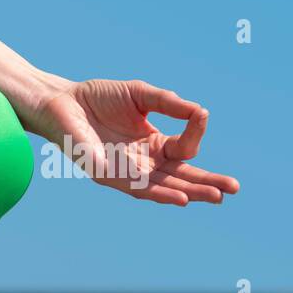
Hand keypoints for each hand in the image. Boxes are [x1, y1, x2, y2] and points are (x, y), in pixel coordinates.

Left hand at [26, 78, 239, 205]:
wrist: (61, 101)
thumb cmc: (99, 97)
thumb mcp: (141, 95)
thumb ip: (169, 103)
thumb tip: (200, 112)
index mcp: (153, 145)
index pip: (183, 150)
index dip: (194, 134)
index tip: (202, 115)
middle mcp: (143, 163)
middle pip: (180, 178)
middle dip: (206, 184)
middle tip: (232, 189)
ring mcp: (126, 172)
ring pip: (163, 188)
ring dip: (189, 193)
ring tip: (214, 197)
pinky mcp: (107, 175)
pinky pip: (137, 188)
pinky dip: (160, 193)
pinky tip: (179, 197)